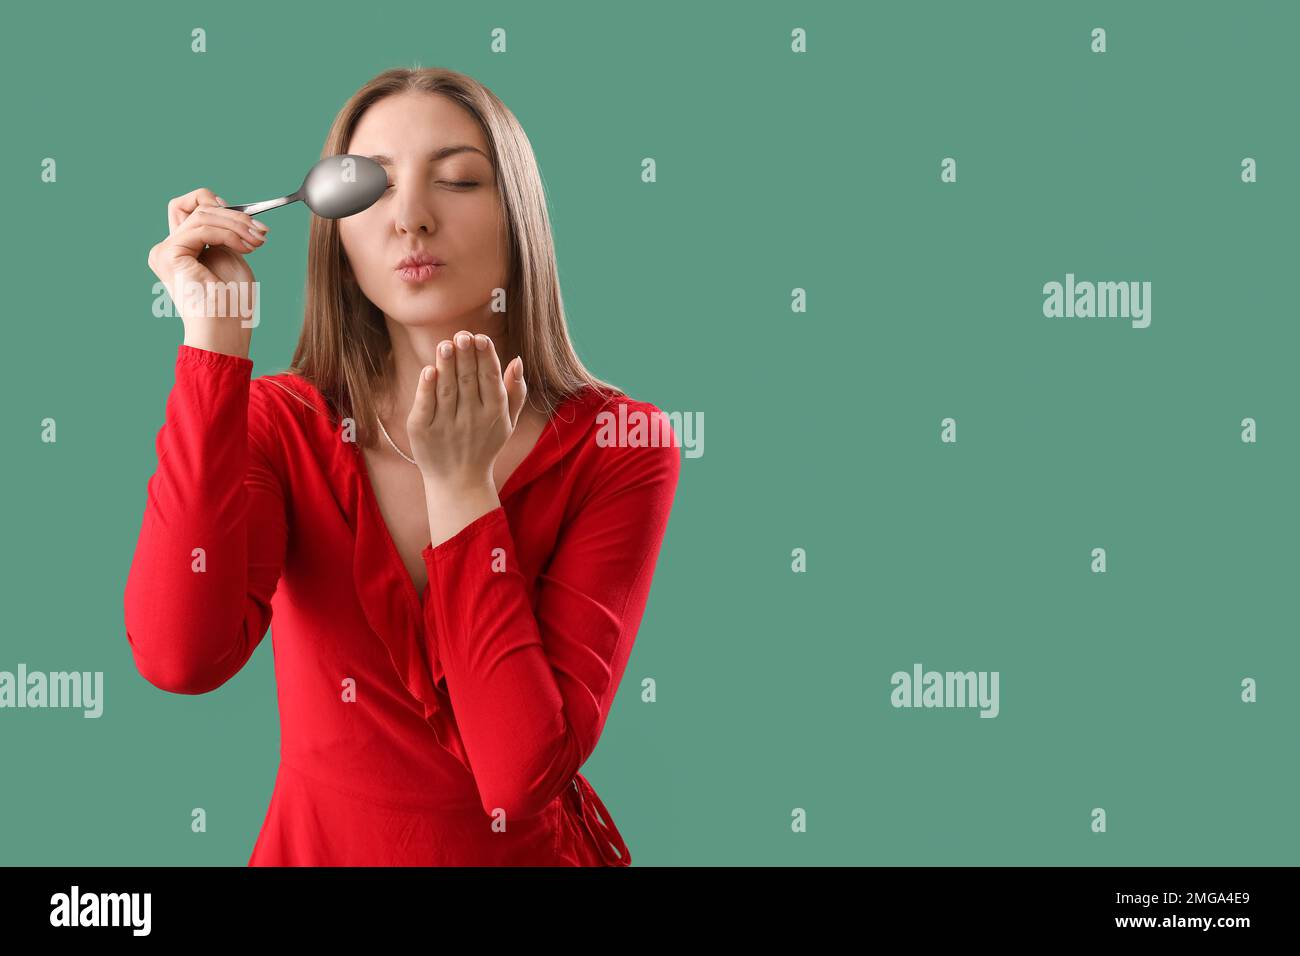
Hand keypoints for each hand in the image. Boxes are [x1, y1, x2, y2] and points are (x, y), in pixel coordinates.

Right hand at [147, 187, 269, 357]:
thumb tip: (222, 206)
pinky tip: (247, 247)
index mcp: (179, 251)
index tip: (247, 220)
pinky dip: (229, 234)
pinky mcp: (169, 254)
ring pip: (201, 215)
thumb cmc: (232, 304)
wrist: (226, 331)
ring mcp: (165, 252)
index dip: (215, 204)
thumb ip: (221, 233)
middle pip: (196, 208)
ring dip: (237, 225)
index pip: (188, 208)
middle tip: (261, 232)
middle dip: (235, 215)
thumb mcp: (229, 257)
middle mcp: (167, 250)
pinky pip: (202, 228)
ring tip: (258, 241)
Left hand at [408, 330, 526, 490]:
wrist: (459, 482)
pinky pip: (426, 406)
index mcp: (494, 413)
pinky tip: (429, 370)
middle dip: (466, 356)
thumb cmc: (484, 445)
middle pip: (468, 381)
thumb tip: (516, 360)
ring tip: (446, 344)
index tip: (481, 338)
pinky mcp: (424, 431)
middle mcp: (472, 419)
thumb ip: (515, 391)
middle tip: (462, 335)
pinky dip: (427, 388)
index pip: (490, 379)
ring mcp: (447, 426)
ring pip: (448, 389)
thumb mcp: (507, 422)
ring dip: (447, 365)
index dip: (486, 358)